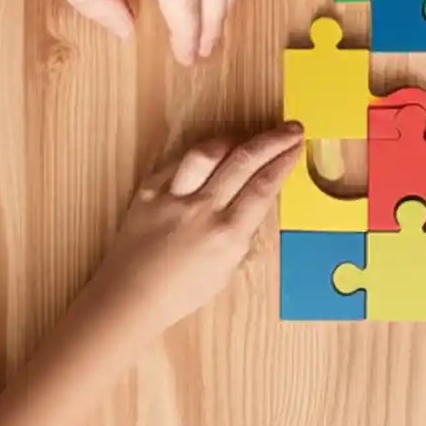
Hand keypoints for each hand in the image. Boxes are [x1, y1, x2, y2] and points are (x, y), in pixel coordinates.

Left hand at [92, 123, 301, 332]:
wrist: (130, 297)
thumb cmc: (181, 293)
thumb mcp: (226, 270)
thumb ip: (241, 234)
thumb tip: (253, 204)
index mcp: (227, 235)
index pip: (263, 186)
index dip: (283, 161)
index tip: (296, 146)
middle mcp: (202, 210)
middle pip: (244, 161)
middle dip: (272, 140)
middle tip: (290, 128)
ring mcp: (172, 197)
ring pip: (208, 152)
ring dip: (234, 139)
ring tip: (248, 137)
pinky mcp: (148, 191)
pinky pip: (178, 163)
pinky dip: (198, 156)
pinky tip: (210, 155)